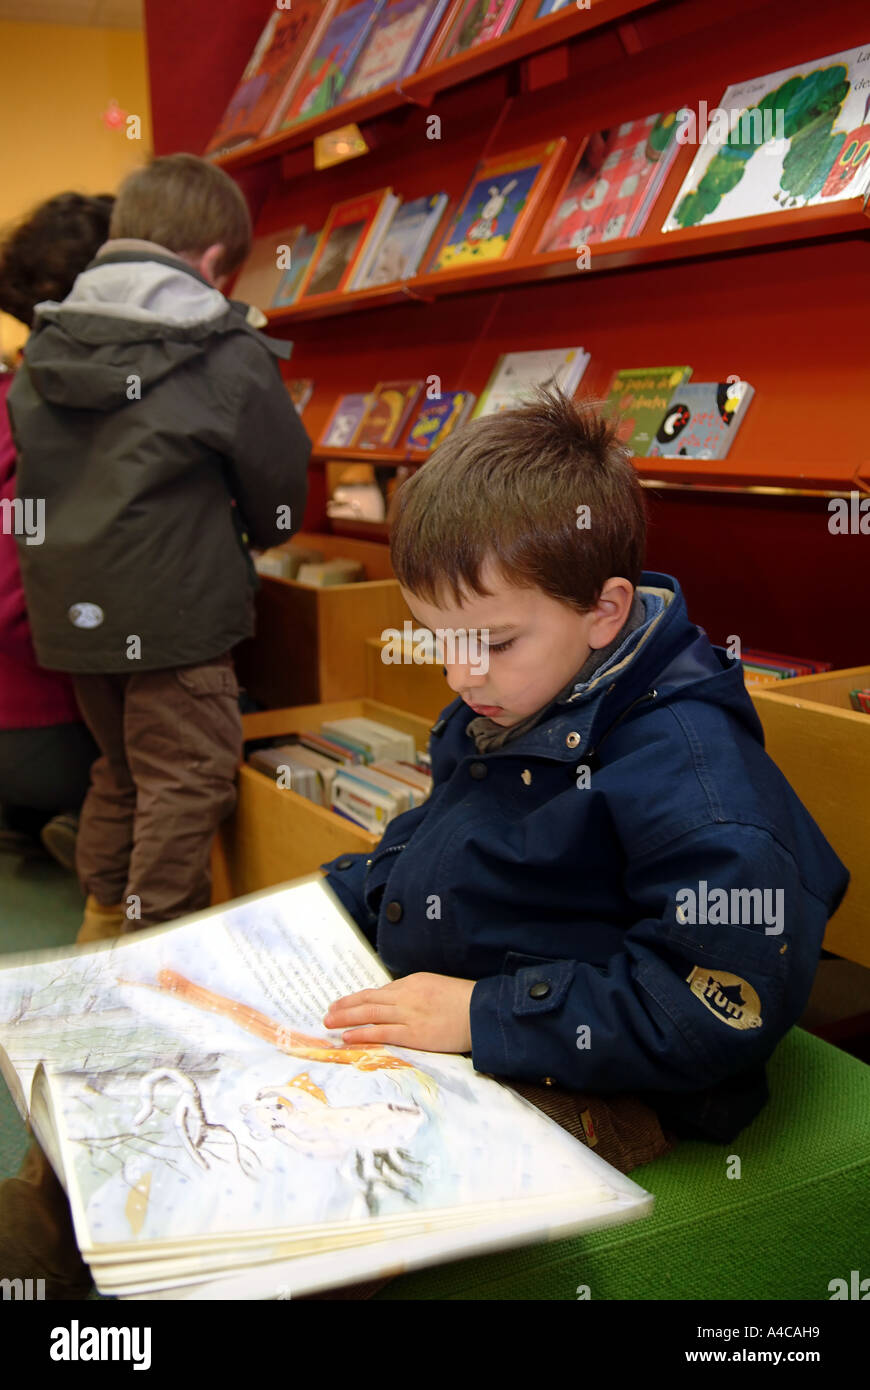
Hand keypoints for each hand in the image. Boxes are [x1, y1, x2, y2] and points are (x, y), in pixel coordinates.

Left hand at [323, 973, 475, 1053]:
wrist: (482, 1011)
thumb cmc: (463, 1001)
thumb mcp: (436, 987)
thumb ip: (416, 993)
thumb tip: (397, 1003)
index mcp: (412, 983)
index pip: (379, 992)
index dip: (357, 998)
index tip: (343, 1003)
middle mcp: (406, 996)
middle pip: (368, 1000)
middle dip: (345, 1006)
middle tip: (327, 1012)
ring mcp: (408, 1014)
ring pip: (369, 1014)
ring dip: (346, 1018)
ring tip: (329, 1023)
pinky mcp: (414, 1034)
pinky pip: (381, 1032)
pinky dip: (362, 1033)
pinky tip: (347, 1036)